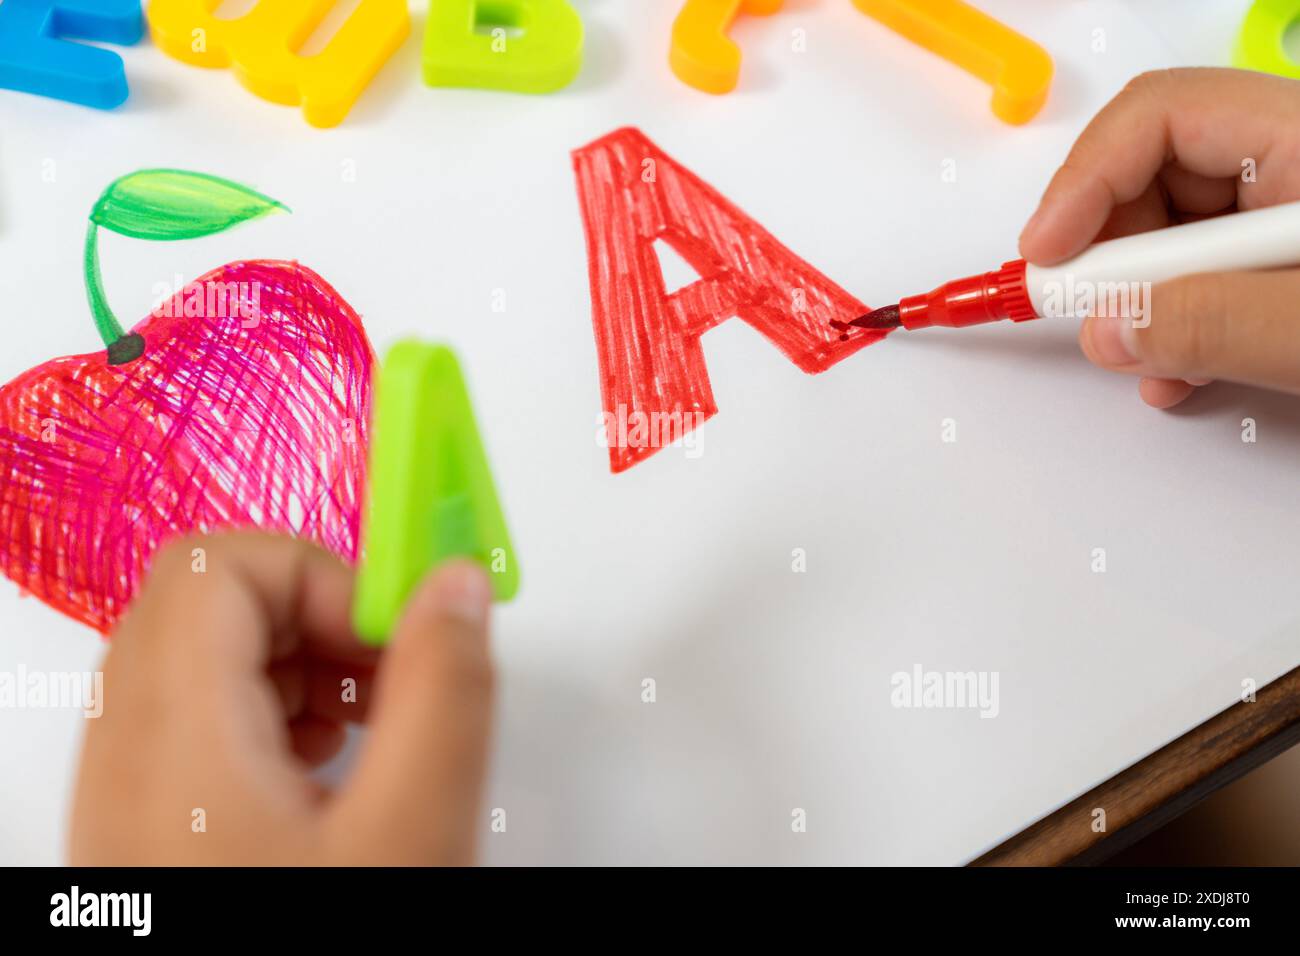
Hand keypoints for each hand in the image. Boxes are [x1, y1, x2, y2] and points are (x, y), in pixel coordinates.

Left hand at [70, 532, 494, 864]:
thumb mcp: (410, 836)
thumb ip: (445, 690)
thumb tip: (454, 587)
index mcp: (174, 738)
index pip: (221, 565)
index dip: (322, 576)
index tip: (399, 635)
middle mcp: (125, 752)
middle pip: (203, 601)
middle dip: (314, 616)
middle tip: (387, 677)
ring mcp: (123, 790)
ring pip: (197, 656)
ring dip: (295, 664)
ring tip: (366, 732)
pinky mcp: (142, 823)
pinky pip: (194, 717)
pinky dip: (269, 715)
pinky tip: (326, 777)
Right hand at [1019, 67, 1299, 407]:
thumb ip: (1217, 324)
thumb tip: (1111, 328)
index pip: (1161, 117)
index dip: (1086, 181)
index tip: (1047, 253)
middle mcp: (1294, 166)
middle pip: (1154, 177)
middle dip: (1108, 255)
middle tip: (1086, 314)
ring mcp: (1286, 222)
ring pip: (1170, 239)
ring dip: (1137, 305)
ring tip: (1145, 357)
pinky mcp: (1283, 272)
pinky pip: (1201, 284)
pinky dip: (1173, 332)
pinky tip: (1180, 373)